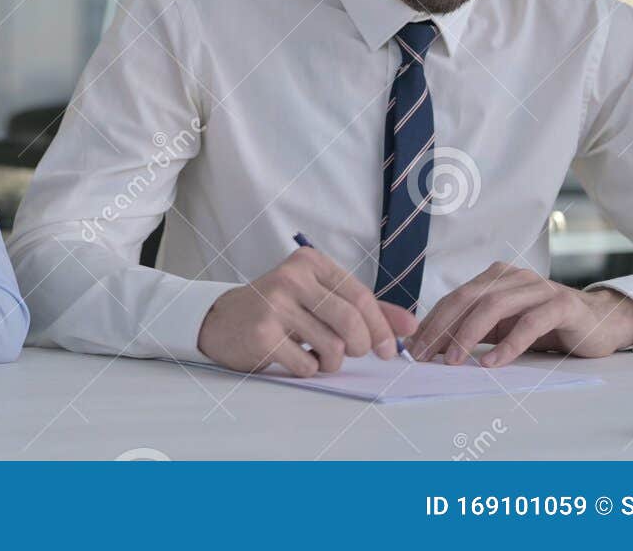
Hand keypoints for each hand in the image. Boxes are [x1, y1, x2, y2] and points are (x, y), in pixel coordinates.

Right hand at [197, 246, 418, 375]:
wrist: (221, 321)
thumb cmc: (279, 310)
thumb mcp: (319, 299)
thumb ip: (364, 309)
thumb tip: (411, 326)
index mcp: (309, 262)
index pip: (360, 295)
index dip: (382, 327)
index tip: (388, 350)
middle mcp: (291, 277)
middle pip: (350, 321)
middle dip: (360, 346)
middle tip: (352, 353)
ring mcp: (273, 304)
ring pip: (332, 346)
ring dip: (331, 362)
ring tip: (316, 355)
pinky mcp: (260, 333)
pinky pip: (306, 365)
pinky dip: (307, 370)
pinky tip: (293, 358)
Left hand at [409, 262, 632, 367]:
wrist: (600, 323)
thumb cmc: (545, 326)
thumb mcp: (504, 327)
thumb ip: (473, 331)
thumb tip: (431, 347)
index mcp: (496, 278)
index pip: (455, 298)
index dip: (431, 322)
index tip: (412, 347)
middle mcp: (514, 277)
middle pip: (468, 298)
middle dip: (441, 327)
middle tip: (424, 355)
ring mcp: (539, 288)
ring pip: (494, 306)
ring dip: (468, 335)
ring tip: (454, 361)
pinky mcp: (563, 305)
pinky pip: (530, 322)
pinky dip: (508, 344)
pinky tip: (493, 362)